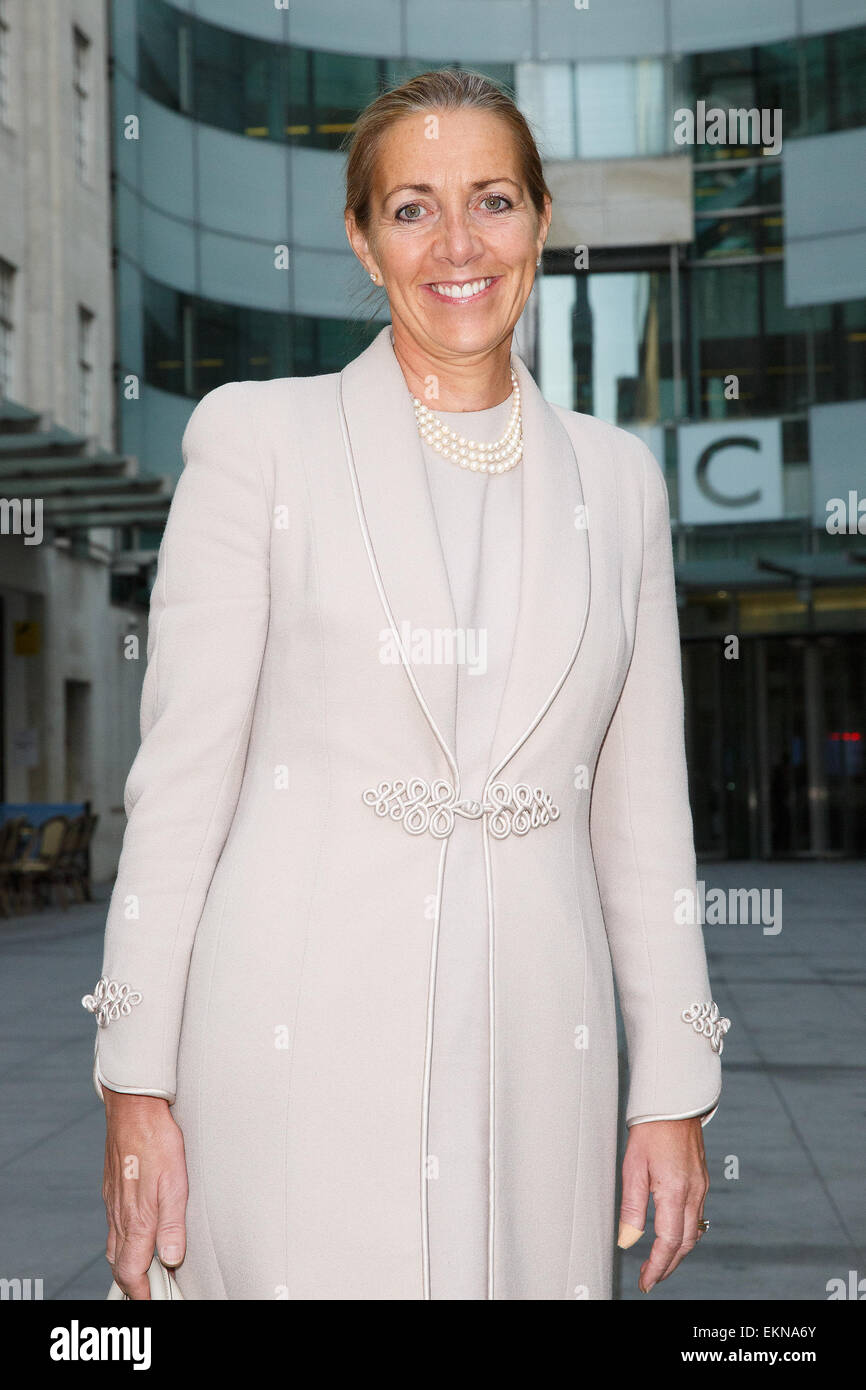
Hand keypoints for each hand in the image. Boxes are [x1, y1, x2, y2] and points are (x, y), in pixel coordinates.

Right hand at [102, 1090, 187, 1299]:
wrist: (133, 1110)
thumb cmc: (156, 1141)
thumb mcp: (175, 1183)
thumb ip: (172, 1225)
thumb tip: (172, 1258)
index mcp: (136, 1220)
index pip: (131, 1271)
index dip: (142, 1292)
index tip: (153, 1300)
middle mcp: (120, 1215)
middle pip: (119, 1263)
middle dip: (133, 1282)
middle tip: (150, 1291)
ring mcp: (113, 1202)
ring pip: (113, 1245)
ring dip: (126, 1261)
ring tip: (144, 1268)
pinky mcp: (112, 1189)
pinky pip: (112, 1224)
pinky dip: (122, 1239)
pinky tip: (135, 1231)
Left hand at [618, 1116, 708, 1293]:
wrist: (674, 1103)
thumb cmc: (651, 1129)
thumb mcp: (633, 1167)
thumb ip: (631, 1207)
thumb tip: (627, 1239)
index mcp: (675, 1191)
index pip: (669, 1242)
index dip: (657, 1265)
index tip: (646, 1281)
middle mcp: (693, 1192)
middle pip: (685, 1242)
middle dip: (668, 1264)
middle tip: (650, 1277)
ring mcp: (701, 1187)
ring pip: (694, 1231)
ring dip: (678, 1251)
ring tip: (659, 1262)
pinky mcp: (701, 1181)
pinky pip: (697, 1215)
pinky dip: (686, 1232)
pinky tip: (674, 1235)